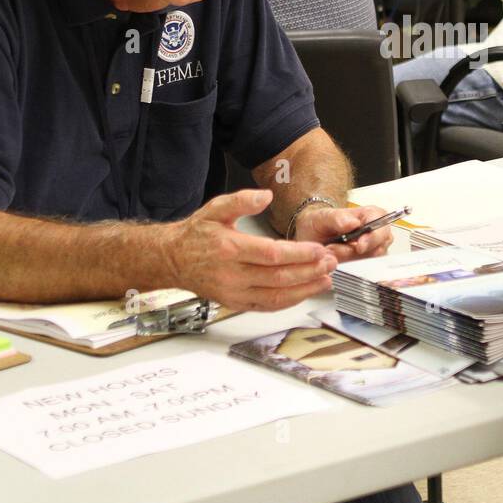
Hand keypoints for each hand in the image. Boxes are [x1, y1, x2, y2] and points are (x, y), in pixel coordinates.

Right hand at [165, 189, 335, 311]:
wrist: (173, 259)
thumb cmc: (197, 234)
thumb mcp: (216, 208)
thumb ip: (242, 200)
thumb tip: (266, 196)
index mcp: (229, 248)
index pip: (271, 255)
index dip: (298, 254)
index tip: (318, 249)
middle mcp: (232, 274)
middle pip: (278, 277)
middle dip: (309, 271)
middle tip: (330, 262)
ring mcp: (234, 292)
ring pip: (276, 297)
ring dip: (305, 289)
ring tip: (326, 279)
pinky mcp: (236, 303)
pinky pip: (267, 306)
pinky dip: (290, 301)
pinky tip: (306, 291)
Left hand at [292, 204, 394, 263]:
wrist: (310, 238)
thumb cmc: (320, 224)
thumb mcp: (323, 217)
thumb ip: (337, 218)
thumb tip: (354, 223)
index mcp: (370, 215)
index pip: (382, 224)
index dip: (373, 236)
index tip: (359, 245)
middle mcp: (375, 233)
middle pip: (380, 246)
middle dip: (356, 252)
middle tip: (335, 249)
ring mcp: (371, 250)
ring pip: (369, 261)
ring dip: (348, 259)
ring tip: (330, 251)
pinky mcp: (365, 264)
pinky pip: (362, 270)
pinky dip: (347, 267)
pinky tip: (335, 260)